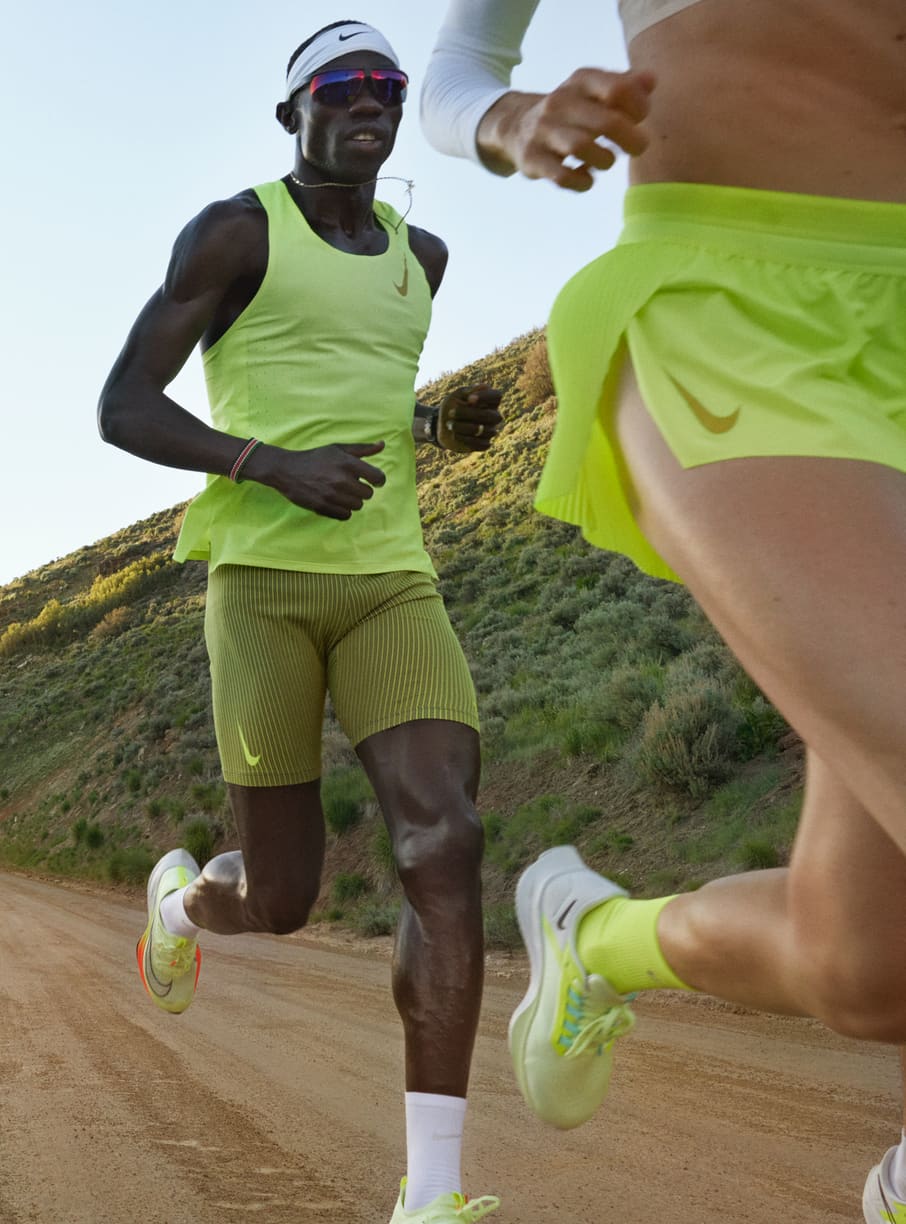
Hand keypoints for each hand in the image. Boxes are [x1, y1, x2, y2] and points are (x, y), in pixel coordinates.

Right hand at [250, 441, 386, 519]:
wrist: (287, 470)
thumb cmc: (316, 458)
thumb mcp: (338, 449)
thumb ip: (362, 449)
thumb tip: (383, 444)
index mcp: (347, 463)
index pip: (377, 478)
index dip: (378, 480)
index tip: (373, 480)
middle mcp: (341, 479)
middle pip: (368, 494)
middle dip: (362, 490)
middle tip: (351, 484)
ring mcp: (332, 495)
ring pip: (358, 506)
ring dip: (352, 501)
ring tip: (341, 492)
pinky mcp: (323, 507)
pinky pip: (345, 516)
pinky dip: (343, 510)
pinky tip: (335, 501)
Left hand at [435, 384, 503, 452]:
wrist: (442, 426)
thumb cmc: (451, 407)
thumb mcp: (456, 396)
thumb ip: (468, 391)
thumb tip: (484, 386)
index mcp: (489, 401)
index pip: (497, 396)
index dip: (485, 397)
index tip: (469, 398)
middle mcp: (494, 415)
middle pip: (490, 415)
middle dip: (468, 414)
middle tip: (451, 412)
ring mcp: (491, 430)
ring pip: (485, 431)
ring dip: (463, 427)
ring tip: (449, 424)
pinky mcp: (484, 444)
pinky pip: (482, 444)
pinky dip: (466, 440)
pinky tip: (455, 435)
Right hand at [480, 68, 655, 191]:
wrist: (516, 125)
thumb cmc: (570, 112)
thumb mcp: (594, 91)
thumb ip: (625, 85)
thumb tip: (651, 80)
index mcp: (581, 82)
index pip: (618, 89)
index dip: (638, 107)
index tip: (639, 118)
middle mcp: (560, 102)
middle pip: (605, 122)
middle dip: (630, 139)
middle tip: (638, 148)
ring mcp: (543, 131)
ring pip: (580, 147)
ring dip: (604, 160)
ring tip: (607, 161)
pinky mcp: (532, 159)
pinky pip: (561, 176)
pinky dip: (581, 182)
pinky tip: (587, 178)